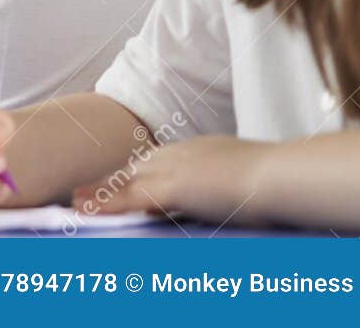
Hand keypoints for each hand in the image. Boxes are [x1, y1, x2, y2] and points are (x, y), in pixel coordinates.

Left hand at [71, 135, 273, 224]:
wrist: (284, 175)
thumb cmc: (280, 180)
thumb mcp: (251, 178)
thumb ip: (234, 185)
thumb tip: (240, 197)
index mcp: (201, 150)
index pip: (159, 162)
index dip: (137, 174)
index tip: (120, 182)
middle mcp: (182, 153)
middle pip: (137, 168)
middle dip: (112, 182)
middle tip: (85, 193)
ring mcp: (176, 168)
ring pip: (128, 181)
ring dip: (101, 193)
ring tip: (76, 202)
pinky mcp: (174, 186)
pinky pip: (131, 197)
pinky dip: (106, 204)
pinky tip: (86, 209)